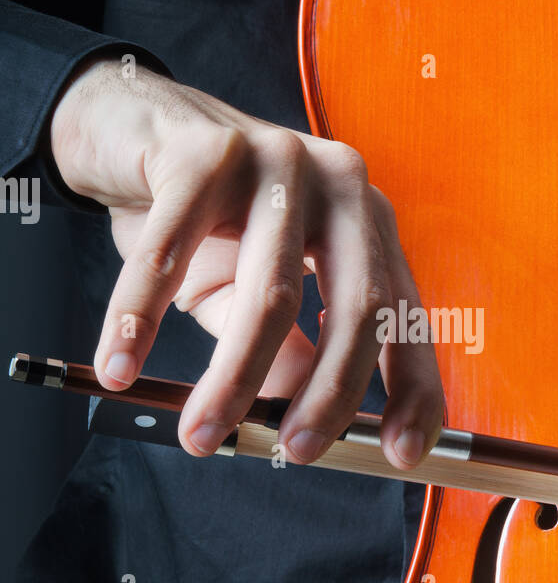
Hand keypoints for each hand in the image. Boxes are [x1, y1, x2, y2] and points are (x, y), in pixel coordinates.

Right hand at [50, 59, 443, 466]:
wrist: (132, 127)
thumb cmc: (206, 219)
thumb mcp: (250, 293)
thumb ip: (286, 347)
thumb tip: (304, 409)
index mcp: (365, 221)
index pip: (407, 314)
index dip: (413, 388)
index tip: (402, 455)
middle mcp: (338, 184)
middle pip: (358, 305)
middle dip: (332, 393)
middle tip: (296, 452)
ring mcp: (276, 160)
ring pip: (271, 291)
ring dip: (234, 378)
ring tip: (200, 433)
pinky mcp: (202, 152)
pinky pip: (170, 253)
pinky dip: (140, 320)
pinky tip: (120, 367)